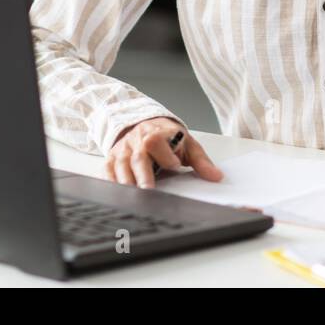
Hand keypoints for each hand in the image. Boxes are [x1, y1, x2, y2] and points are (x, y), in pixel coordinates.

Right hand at [105, 117, 222, 188]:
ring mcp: (123, 150)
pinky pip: (107, 171)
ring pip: (121, 166)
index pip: (157, 140)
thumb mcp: (188, 145)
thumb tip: (216, 176)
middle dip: (143, 175)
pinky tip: (115, 195)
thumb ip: (201, 161)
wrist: (145, 125)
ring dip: (126, 183)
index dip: (164, 153)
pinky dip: (110, 183)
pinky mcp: (111, 159)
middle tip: (149, 191)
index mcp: (158, 134)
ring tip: (132, 199)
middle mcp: (138, 141)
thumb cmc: (169, 139)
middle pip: (138, 157)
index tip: (174, 165)